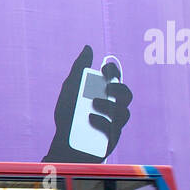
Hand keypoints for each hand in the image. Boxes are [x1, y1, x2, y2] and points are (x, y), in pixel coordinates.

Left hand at [44, 45, 132, 162]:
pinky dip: (103, 122)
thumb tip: (88, 48)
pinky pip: (114, 129)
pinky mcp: (112, 138)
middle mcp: (112, 107)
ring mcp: (114, 123)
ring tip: (93, 105)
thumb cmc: (68, 115)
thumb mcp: (70, 90)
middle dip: (118, 89)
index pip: (116, 79)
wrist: (63, 141)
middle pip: (126, 95)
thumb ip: (78, 69)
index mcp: (104, 94)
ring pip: (123, 112)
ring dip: (109, 106)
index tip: (104, 68)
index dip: (114, 71)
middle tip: (106, 88)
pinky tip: (91, 118)